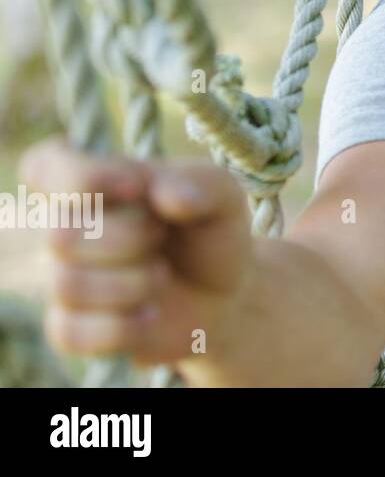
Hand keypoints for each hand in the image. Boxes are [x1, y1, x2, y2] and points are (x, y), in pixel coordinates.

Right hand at [19, 135, 252, 365]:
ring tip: (161, 276)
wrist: (223, 293)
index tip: (136, 184)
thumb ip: (200, 183)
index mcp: (92, 183)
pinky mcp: (69, 327)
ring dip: (135, 284)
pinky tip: (149, 315)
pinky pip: (72, 332)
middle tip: (162, 236)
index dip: (81, 177)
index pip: (45, 167)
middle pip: (62, 235)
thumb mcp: (223, 195)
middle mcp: (65, 228)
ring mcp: (63, 278)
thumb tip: (160, 193)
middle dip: (132, 238)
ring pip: (68, 285)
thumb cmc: (211, 230)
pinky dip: (124, 327)